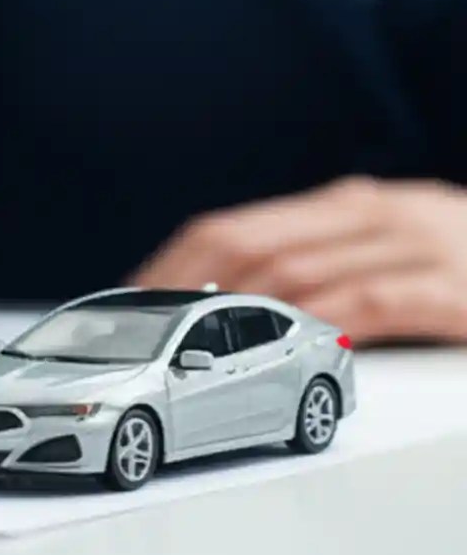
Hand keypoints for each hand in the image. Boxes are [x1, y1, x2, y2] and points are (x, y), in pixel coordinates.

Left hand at [129, 176, 466, 343]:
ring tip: (183, 347)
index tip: (121, 304)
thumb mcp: (381, 253)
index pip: (229, 228)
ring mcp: (419, 246)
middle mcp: (374, 215)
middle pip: (249, 247)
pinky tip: (277, 347)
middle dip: (183, 293)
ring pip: (302, 273)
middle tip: (139, 334)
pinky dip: (319, 323)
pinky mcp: (458, 290)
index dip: (168, 266)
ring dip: (232, 315)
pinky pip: (375, 302)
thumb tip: (214, 294)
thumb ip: (314, 262)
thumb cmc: (459, 270)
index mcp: (345, 207)